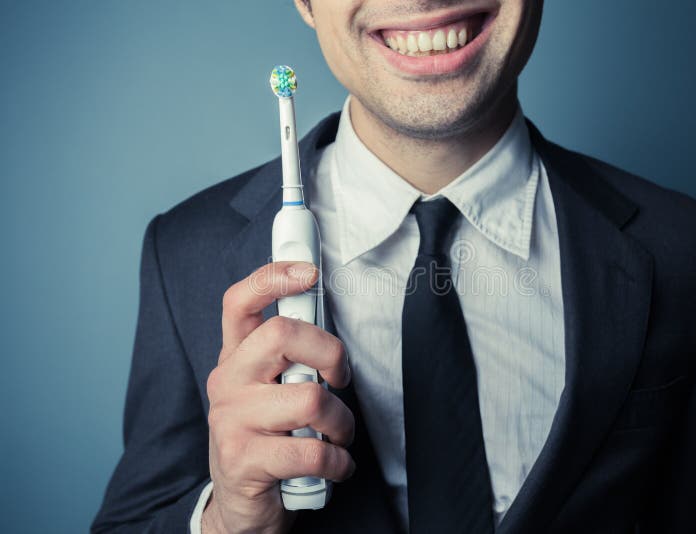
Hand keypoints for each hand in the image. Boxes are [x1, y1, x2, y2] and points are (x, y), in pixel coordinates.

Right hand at [203, 261, 354, 533]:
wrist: (241, 505)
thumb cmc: (268, 438)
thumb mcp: (272, 392)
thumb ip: (292, 359)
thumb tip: (329, 325)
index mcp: (235, 357)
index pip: (239, 302)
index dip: (273, 278)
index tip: (309, 272)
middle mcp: (227, 381)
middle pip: (282, 334)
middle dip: (331, 353)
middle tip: (340, 378)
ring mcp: (231, 420)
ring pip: (310, 398)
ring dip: (342, 421)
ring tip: (337, 434)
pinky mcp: (245, 460)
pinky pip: (313, 451)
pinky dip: (339, 461)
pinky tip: (336, 465)